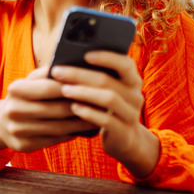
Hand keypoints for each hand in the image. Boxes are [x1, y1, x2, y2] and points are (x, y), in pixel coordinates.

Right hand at [0, 67, 96, 153]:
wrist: (1, 122)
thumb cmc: (26, 96)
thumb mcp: (31, 80)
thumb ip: (50, 73)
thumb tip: (76, 65)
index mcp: (16, 89)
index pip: (49, 88)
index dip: (72, 86)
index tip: (94, 85)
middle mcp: (13, 110)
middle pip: (56, 109)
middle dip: (81, 106)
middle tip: (103, 104)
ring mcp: (17, 130)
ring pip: (58, 127)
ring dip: (81, 122)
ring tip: (100, 116)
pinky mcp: (23, 146)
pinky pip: (54, 139)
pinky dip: (72, 133)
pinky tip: (85, 128)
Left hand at [49, 51, 158, 177]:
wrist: (124, 139)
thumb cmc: (108, 109)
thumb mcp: (108, 91)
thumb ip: (97, 77)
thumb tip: (68, 63)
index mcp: (132, 81)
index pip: (125, 63)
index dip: (106, 57)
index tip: (85, 54)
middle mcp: (135, 95)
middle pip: (108, 80)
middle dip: (80, 74)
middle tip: (58, 72)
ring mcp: (131, 114)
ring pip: (108, 98)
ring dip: (83, 92)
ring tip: (64, 90)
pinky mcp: (123, 132)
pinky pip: (106, 120)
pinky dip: (89, 112)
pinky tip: (74, 107)